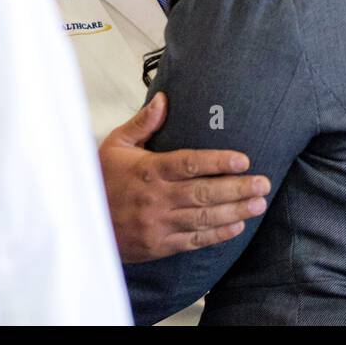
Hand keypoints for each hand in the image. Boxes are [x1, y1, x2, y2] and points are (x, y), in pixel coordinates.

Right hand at [99, 92, 270, 263]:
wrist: (83, 222)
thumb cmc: (102, 179)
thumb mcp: (115, 145)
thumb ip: (142, 124)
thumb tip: (164, 99)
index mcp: (148, 170)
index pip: (189, 164)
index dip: (218, 162)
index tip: (243, 160)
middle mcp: (156, 198)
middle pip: (204, 193)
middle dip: (237, 188)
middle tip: (263, 183)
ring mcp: (158, 224)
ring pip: (204, 218)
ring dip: (235, 211)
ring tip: (259, 204)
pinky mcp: (159, 245)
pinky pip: (194, 240)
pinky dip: (217, 235)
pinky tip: (237, 226)